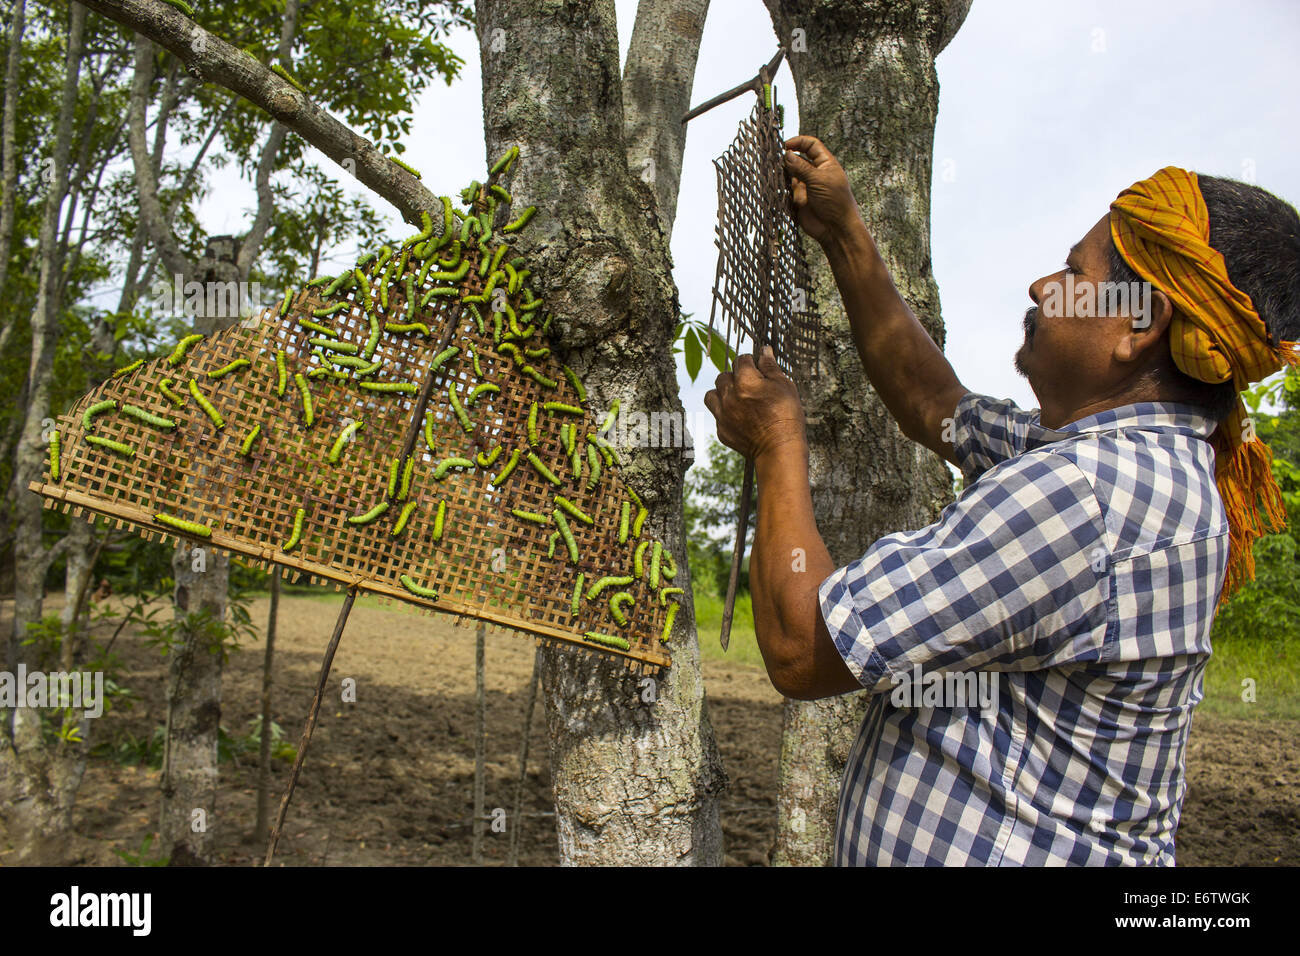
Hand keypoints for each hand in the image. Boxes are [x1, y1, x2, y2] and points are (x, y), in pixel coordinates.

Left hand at [703, 346, 806, 461]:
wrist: (780, 449)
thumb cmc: (786, 416)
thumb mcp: (784, 386)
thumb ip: (770, 367)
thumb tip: (764, 351)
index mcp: (745, 380)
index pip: (741, 360)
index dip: (751, 362)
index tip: (757, 368)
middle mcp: (729, 395)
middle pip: (723, 376)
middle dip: (734, 376)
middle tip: (749, 384)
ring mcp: (722, 414)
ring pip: (712, 394)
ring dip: (722, 393)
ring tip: (737, 398)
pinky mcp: (722, 430)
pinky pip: (717, 415)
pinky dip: (725, 413)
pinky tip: (740, 417)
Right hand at [783, 135, 860, 247]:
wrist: (835, 229)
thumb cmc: (835, 202)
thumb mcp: (818, 180)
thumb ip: (801, 167)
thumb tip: (786, 154)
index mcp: (826, 164)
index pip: (811, 145)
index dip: (799, 142)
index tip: (785, 145)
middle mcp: (815, 173)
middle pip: (798, 158)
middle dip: (788, 158)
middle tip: (776, 160)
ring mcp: (807, 186)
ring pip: (790, 174)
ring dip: (784, 173)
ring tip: (776, 173)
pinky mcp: (799, 199)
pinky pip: (787, 189)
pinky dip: (782, 187)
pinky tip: (779, 186)